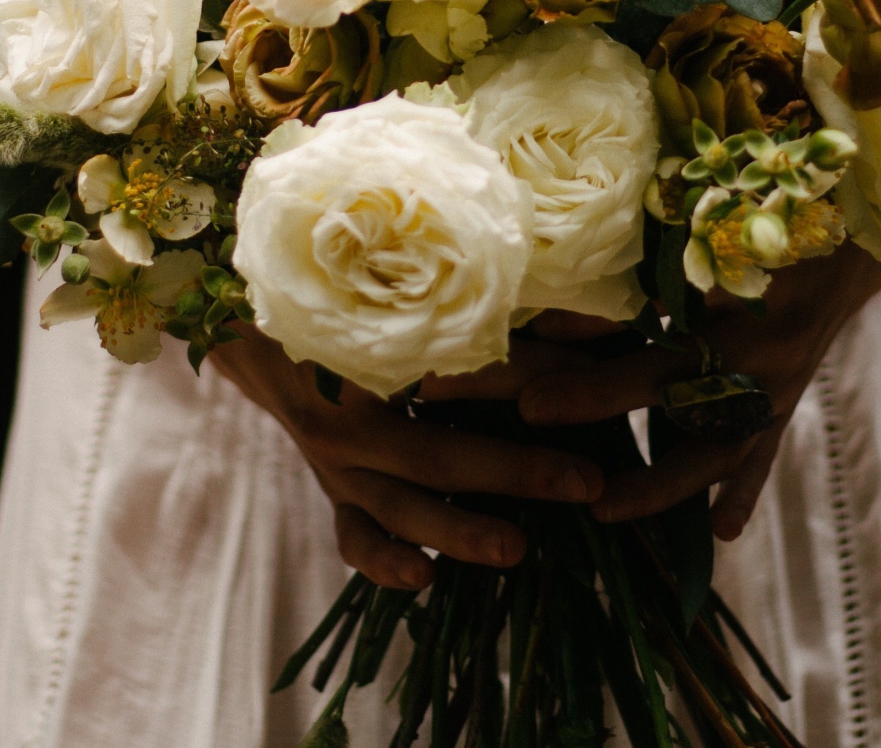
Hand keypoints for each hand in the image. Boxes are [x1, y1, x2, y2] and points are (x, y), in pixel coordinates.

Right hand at [206, 330, 606, 592]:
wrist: (274, 338)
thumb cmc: (374, 309)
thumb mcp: (430, 300)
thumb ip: (515, 309)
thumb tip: (605, 320)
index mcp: (379, 347)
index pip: (465, 366)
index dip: (537, 370)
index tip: (603, 380)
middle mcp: (353, 407)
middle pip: (437, 445)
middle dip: (516, 468)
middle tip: (587, 484)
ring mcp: (339, 458)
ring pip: (398, 503)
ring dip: (456, 530)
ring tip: (515, 550)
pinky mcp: (337, 495)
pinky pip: (356, 538)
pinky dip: (386, 562)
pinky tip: (424, 578)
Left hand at [515, 242, 880, 538]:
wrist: (843, 253)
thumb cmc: (762, 228)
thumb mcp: (715, 227)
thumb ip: (651, 252)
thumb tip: (563, 272)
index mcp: (741, 279)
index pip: (657, 299)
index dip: (598, 314)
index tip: (536, 327)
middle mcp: (762, 336)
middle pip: (676, 373)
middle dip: (603, 394)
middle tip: (532, 408)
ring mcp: (779, 383)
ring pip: (718, 440)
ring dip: (661, 479)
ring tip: (605, 508)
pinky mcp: (786, 407)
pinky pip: (762, 457)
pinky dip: (742, 492)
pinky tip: (720, 530)